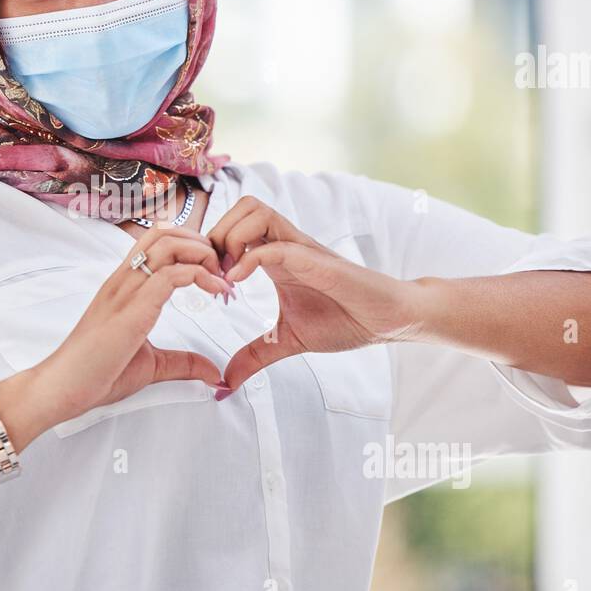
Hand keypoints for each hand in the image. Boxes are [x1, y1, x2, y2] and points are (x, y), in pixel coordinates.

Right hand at [33, 226, 232, 426]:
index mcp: (124, 286)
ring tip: (220, 279)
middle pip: (165, 232)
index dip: (191, 247)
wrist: (64, 388)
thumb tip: (212, 372)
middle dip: (201, 242)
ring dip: (203, 254)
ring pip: (168, 245)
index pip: (156, 241)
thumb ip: (182, 363)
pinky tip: (215, 291)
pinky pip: (170, 275)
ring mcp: (126, 291)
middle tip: (221, 270)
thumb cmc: (96, 374)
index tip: (214, 273)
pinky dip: (200, 276)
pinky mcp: (132, 309)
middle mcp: (123, 280)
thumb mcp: (151, 365)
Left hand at [208, 196, 422, 392]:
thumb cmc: (345, 320)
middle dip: (215, 235)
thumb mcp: (286, 341)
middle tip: (210, 273)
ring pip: (255, 211)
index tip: (202, 282)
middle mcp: (286, 244)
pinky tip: (238, 282)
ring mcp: (301, 248)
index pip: (233, 226)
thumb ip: (254, 356)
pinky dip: (249, 258)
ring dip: (230, 238)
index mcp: (275, 256)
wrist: (387, 321)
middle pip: (240, 207)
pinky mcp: (316, 261)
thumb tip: (224, 383)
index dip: (210, 247)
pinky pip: (276, 245)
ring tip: (225, 275)